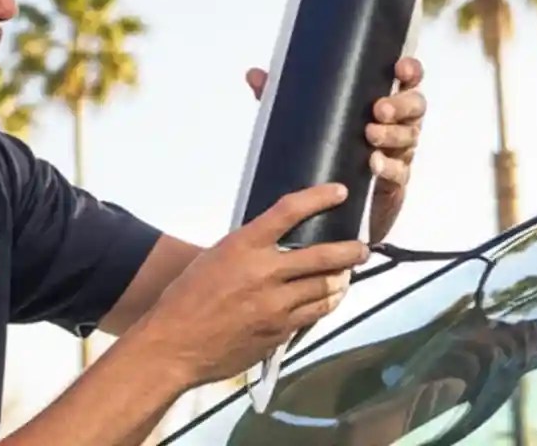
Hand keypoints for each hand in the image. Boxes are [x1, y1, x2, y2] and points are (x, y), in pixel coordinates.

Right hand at [133, 183, 369, 387]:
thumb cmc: (187, 298)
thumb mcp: (215, 259)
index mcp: (243, 246)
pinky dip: (324, 305)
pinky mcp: (279, 332)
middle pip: (322, 256)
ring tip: (347, 276)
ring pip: (325, 289)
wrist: (174, 345)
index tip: (340, 192)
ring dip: (340, 281)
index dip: (318, 198)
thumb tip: (280, 242)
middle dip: (350, 251)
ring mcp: (274, 306)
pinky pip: (312, 315)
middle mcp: (263, 273)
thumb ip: (249, 249)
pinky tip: (327, 301)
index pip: (288, 211)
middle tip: (362, 248)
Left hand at [245, 57, 426, 241]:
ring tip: (371, 135)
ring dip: (392, 135)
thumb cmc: (328, 151)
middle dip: (400, 105)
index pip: (407, 78)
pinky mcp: (395, 182)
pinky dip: (389, 167)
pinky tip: (375, 165)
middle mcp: (398, 123)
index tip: (399, 67)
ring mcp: (400, 152)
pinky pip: (400, 172)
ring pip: (409, 137)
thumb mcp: (305, 121)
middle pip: (415, 106)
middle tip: (379, 109)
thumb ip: (284, 97)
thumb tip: (254, 75)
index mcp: (383, 100)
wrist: (334, 205)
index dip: (410, 69)